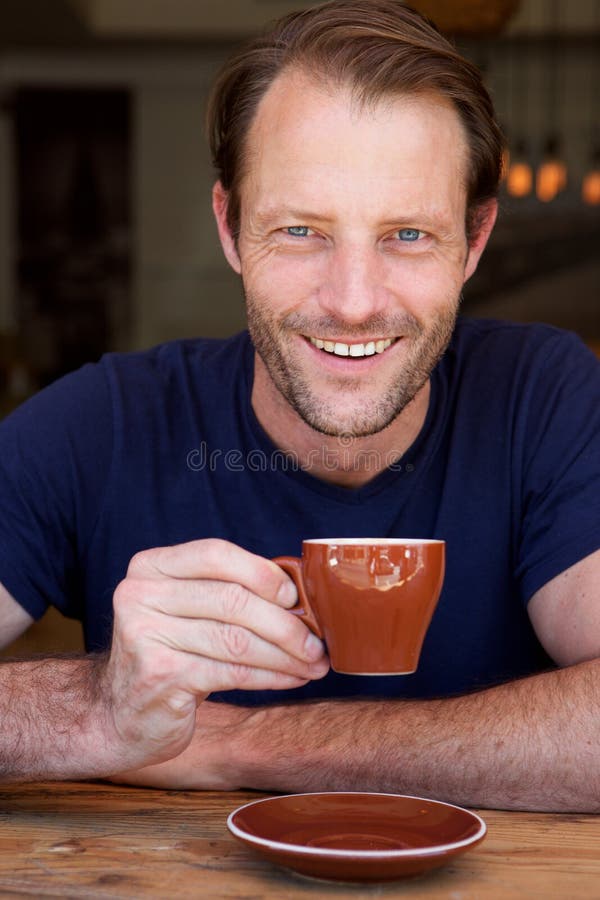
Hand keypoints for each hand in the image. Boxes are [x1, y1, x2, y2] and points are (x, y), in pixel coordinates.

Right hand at [99, 539, 327, 773]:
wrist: (121, 714)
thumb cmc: (170, 653)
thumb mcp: (187, 611)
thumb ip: (227, 591)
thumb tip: (301, 594)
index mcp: (150, 566)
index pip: (216, 554)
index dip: (262, 573)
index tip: (296, 598)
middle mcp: (140, 594)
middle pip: (232, 600)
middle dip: (285, 624)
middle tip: (317, 642)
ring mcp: (146, 634)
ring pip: (237, 640)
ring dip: (285, 655)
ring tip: (313, 664)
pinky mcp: (159, 674)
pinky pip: (232, 672)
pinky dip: (270, 676)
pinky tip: (291, 678)